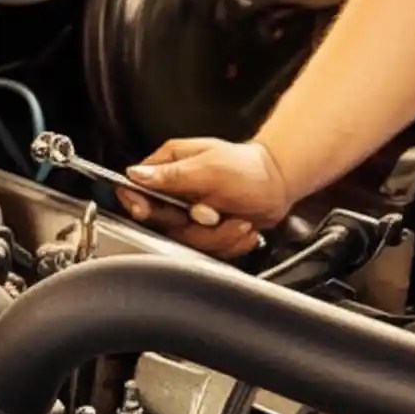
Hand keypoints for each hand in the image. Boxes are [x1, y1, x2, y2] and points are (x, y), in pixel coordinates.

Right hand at [116, 138, 291, 257]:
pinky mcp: (202, 230)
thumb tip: (136, 176)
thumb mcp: (209, 168)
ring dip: (217, 236)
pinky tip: (240, 228)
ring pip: (185, 239)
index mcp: (168, 165)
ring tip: (238, 221)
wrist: (279, 185)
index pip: (135, 187)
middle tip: (214, 213)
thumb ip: (171, 175)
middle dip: (193, 225)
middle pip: (161, 221)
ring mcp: (188, 212)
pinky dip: (227, 243)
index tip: (147, 211)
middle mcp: (173, 189)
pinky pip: (204, 248)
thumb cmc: (250, 169)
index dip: (137, 203)